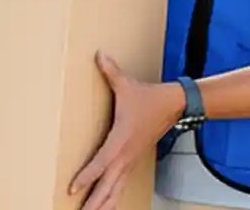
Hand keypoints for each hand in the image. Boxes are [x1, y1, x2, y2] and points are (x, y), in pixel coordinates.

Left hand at [69, 52, 184, 209]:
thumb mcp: (127, 85)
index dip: (86, 177)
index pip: (101, 163)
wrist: (176, 105)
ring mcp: (131, 161)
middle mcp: (126, 155)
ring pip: (116, 190)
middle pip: (108, 186)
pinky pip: (121, 184)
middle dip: (94, 202)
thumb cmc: (150, 98)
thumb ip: (110, 71)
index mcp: (121, 140)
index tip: (72, 189)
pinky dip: (113, 197)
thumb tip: (99, 55)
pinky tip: (105, 206)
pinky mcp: (134, 161)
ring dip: (103, 204)